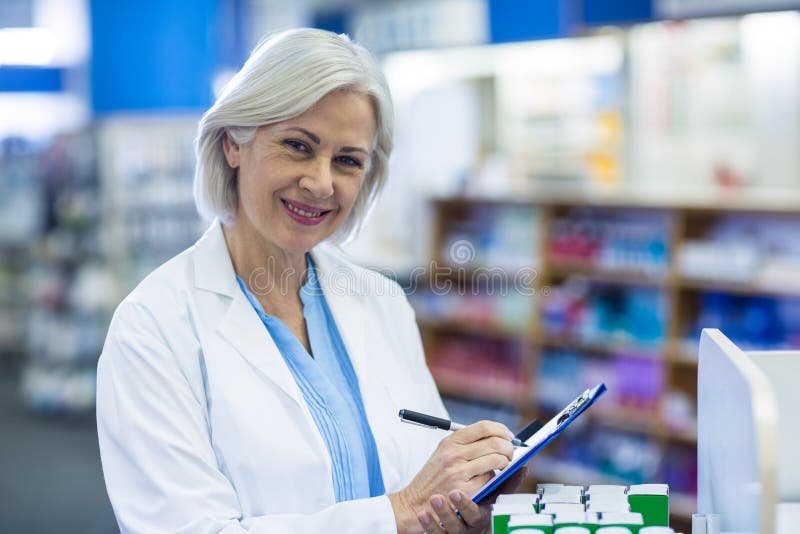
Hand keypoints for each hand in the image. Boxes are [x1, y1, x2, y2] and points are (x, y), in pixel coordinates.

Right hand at [388, 421, 515, 533]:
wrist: (414, 502)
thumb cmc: (433, 478)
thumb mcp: (443, 452)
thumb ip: (467, 443)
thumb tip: (498, 436)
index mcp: (450, 441)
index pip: (484, 427)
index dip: (501, 430)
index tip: (508, 436)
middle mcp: (454, 453)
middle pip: (494, 441)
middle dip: (509, 447)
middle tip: (510, 453)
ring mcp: (459, 471)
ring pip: (497, 459)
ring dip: (506, 462)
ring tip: (503, 466)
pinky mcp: (464, 490)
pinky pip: (490, 479)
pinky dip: (494, 479)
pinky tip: (488, 480)